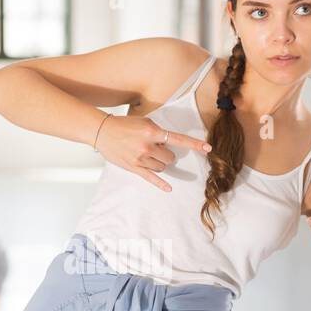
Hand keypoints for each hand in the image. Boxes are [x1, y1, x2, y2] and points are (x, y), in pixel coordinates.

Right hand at [94, 115, 210, 190]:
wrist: (102, 131)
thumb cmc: (124, 125)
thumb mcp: (145, 122)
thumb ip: (159, 133)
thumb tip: (167, 145)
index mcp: (153, 132)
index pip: (179, 139)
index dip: (195, 145)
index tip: (208, 149)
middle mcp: (148, 146)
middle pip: (170, 157)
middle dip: (166, 154)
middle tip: (155, 148)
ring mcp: (141, 159)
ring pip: (162, 167)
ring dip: (160, 163)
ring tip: (147, 155)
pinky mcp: (134, 168)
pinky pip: (151, 178)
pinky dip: (161, 183)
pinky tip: (169, 188)